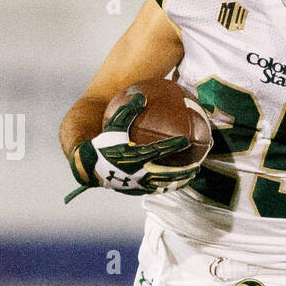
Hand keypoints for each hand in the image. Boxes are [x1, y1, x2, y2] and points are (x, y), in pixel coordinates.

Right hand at [65, 91, 199, 201]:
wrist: (88, 166)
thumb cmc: (101, 144)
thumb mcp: (113, 125)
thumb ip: (128, 110)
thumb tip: (141, 95)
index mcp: (135, 155)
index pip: (159, 150)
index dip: (174, 145)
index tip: (186, 141)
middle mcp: (139, 171)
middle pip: (167, 173)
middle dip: (184, 171)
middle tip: (198, 166)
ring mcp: (138, 183)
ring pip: (163, 184)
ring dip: (178, 181)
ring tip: (191, 178)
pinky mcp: (135, 189)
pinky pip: (154, 190)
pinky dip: (166, 187)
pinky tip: (174, 185)